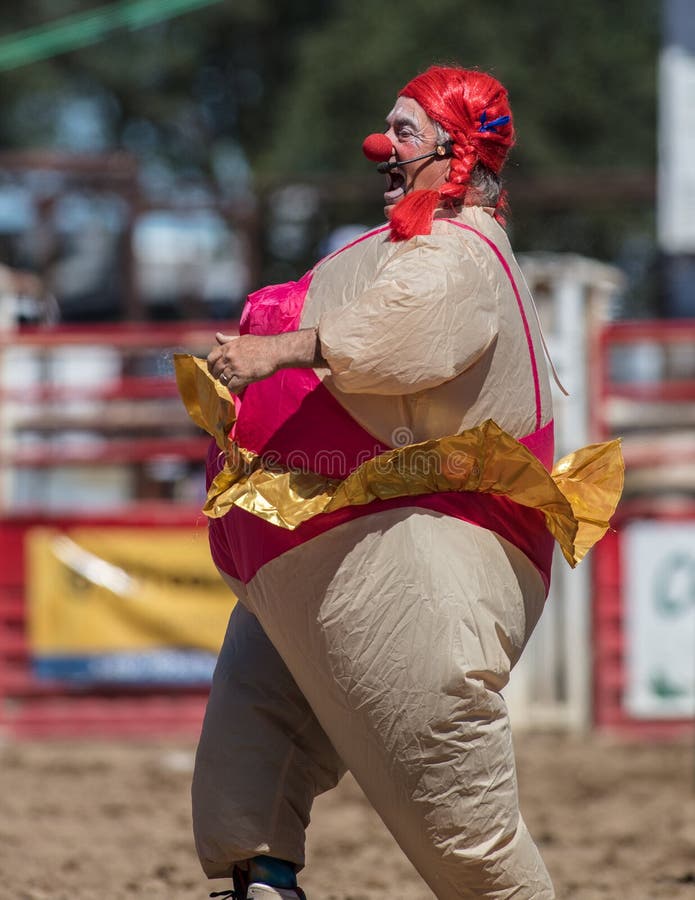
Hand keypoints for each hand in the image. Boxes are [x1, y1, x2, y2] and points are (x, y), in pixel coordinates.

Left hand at [206, 328, 322, 392]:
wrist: (276, 351)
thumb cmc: (261, 344)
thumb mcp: (242, 339)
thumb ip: (228, 340)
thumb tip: (217, 336)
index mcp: (228, 347)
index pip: (210, 358)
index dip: (210, 367)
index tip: (214, 371)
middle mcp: (229, 357)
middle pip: (216, 371)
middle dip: (219, 376)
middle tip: (226, 378)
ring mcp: (235, 367)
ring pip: (223, 380)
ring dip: (228, 383)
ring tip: (236, 382)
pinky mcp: (243, 377)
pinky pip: (232, 387)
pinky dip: (235, 389)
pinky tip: (241, 387)